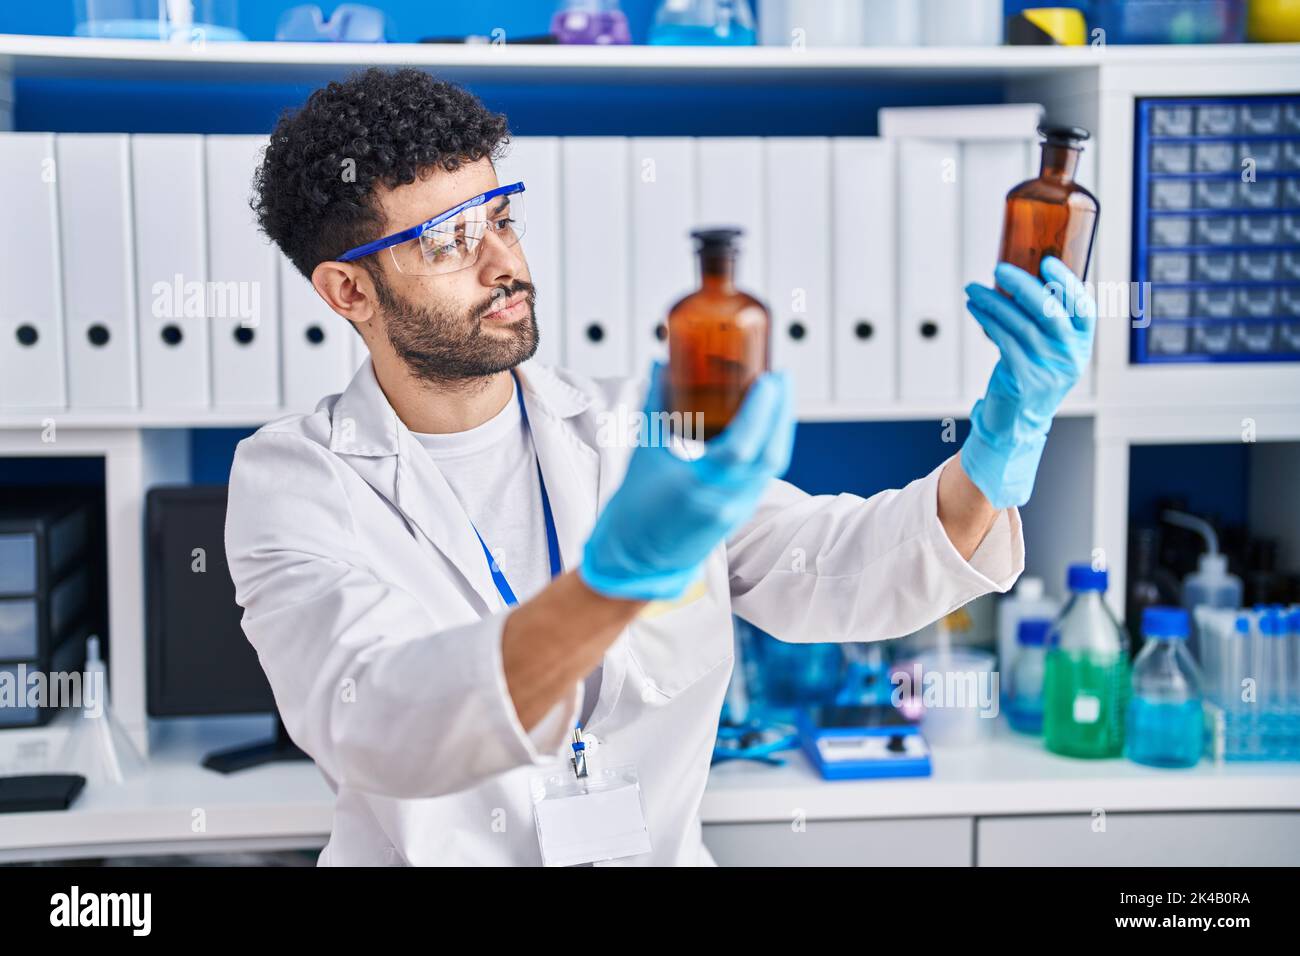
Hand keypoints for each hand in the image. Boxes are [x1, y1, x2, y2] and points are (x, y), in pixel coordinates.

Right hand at [579, 361, 795, 600]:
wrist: (636, 558)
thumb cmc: (635, 510)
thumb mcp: (643, 452)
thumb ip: (655, 405)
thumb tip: (661, 365)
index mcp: (694, 486)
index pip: (741, 447)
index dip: (760, 412)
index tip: (768, 380)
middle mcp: (722, 500)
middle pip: (770, 455)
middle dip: (782, 412)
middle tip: (782, 377)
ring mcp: (736, 508)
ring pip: (773, 464)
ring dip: (781, 426)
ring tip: (779, 394)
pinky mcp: (741, 511)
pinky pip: (766, 474)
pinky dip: (772, 444)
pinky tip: (770, 423)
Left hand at [960, 256, 1096, 508]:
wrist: (1017, 425)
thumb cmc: (1032, 380)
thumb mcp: (1051, 353)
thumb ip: (1048, 323)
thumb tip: (1023, 280)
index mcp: (1081, 346)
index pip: (1083, 308)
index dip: (1068, 283)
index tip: (1048, 262)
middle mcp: (1068, 356)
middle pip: (1049, 310)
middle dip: (1021, 284)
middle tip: (999, 268)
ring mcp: (1046, 367)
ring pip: (1018, 323)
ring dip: (993, 301)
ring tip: (974, 289)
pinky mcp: (1022, 377)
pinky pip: (1002, 339)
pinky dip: (987, 320)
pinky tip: (976, 309)